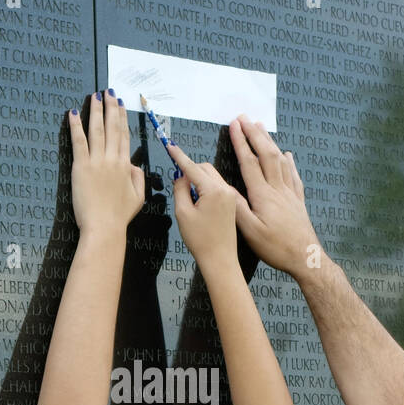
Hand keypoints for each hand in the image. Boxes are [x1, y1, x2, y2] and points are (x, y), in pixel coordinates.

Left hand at [69, 90, 144, 233]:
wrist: (104, 227)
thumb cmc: (119, 216)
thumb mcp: (138, 198)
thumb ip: (138, 178)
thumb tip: (133, 164)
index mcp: (126, 166)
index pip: (124, 136)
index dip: (121, 118)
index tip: (120, 105)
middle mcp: (112, 159)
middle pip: (112, 128)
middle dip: (110, 107)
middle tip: (108, 92)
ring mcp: (96, 162)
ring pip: (97, 130)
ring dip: (95, 111)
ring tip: (94, 96)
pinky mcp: (81, 167)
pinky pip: (79, 141)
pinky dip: (75, 126)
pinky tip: (73, 113)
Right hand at [167, 141, 237, 269]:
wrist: (220, 259)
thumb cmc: (201, 241)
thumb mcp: (182, 213)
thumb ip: (180, 189)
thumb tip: (180, 176)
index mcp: (214, 190)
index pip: (192, 167)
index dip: (179, 156)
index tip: (171, 145)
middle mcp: (225, 189)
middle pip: (204, 168)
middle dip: (190, 171)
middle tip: (179, 188)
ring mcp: (231, 195)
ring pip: (211, 176)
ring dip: (199, 180)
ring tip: (191, 202)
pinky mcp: (232, 202)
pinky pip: (217, 185)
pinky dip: (207, 187)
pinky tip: (201, 204)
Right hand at [229, 115, 324, 279]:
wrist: (305, 257)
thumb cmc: (276, 248)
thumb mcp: (250, 231)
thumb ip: (237, 207)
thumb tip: (223, 187)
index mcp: (263, 195)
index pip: (250, 162)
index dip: (241, 141)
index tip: (233, 125)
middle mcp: (278, 188)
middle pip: (266, 154)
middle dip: (254, 134)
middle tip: (245, 118)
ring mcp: (290, 193)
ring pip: (280, 160)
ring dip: (269, 142)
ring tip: (261, 128)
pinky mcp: (298, 200)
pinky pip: (293, 174)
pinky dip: (288, 160)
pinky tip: (287, 154)